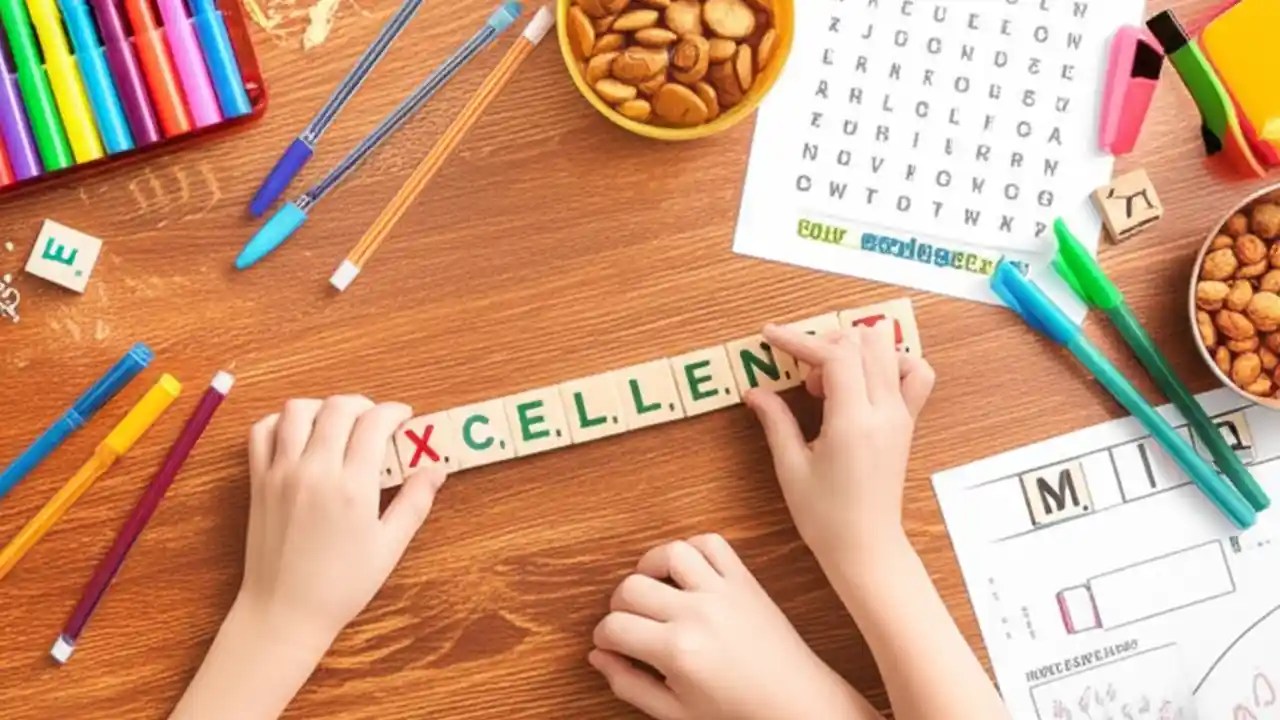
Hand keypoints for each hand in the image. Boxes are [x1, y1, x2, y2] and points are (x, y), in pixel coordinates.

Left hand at [240, 396, 447, 646]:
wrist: (284, 612)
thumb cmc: (340, 585)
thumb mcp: (389, 546)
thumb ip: (414, 502)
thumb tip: (436, 469)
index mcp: (352, 488)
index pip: (373, 423)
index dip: (393, 411)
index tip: (403, 417)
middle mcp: (314, 472)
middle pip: (337, 407)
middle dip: (363, 404)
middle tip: (375, 419)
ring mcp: (281, 474)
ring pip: (297, 410)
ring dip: (322, 406)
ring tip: (337, 423)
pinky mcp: (258, 482)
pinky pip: (262, 432)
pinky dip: (281, 422)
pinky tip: (299, 434)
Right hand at [589, 535, 878, 719]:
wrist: (797, 704)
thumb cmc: (739, 714)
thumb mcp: (676, 712)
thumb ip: (630, 684)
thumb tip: (598, 656)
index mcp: (678, 652)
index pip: (614, 626)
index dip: (603, 637)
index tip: (610, 643)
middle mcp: (698, 614)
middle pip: (631, 587)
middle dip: (619, 606)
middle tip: (629, 623)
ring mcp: (723, 592)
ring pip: (669, 553)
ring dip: (650, 566)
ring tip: (651, 588)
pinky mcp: (744, 581)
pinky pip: (712, 543)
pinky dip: (692, 548)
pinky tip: (684, 571)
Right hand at [744, 324, 934, 565]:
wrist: (866, 547)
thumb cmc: (826, 517)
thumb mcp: (790, 467)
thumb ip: (775, 421)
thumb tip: (754, 391)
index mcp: (853, 423)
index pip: (835, 355)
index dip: (799, 339)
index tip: (771, 336)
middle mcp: (884, 412)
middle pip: (864, 343)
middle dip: (825, 343)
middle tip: (802, 376)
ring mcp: (900, 416)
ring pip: (891, 351)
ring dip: (856, 350)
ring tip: (831, 379)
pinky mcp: (906, 423)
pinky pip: (914, 375)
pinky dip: (891, 363)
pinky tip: (863, 381)